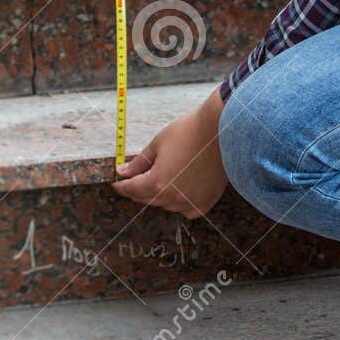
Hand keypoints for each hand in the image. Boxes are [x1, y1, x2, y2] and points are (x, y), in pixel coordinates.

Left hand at [111, 88, 228, 217]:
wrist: (222, 130)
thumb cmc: (189, 132)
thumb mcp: (158, 143)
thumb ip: (139, 162)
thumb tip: (123, 171)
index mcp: (157, 183)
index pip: (131, 189)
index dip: (121, 185)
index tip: (117, 183)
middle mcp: (172, 197)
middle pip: (146, 199)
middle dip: (138, 189)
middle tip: (135, 179)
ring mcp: (190, 201)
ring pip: (166, 205)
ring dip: (159, 195)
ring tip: (161, 178)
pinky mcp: (206, 201)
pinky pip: (187, 210)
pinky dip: (181, 203)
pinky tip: (180, 191)